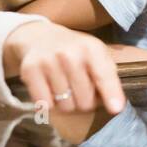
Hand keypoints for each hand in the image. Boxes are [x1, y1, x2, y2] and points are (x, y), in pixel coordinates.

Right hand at [4, 22, 126, 114]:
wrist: (38, 37)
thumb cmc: (75, 51)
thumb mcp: (96, 54)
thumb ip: (108, 77)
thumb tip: (115, 106)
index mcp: (91, 48)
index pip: (104, 76)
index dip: (111, 94)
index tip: (116, 109)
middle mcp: (70, 54)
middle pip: (85, 101)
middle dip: (86, 102)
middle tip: (81, 91)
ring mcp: (48, 62)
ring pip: (66, 107)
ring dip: (67, 103)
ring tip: (66, 88)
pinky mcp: (30, 71)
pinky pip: (46, 105)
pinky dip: (50, 103)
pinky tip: (50, 90)